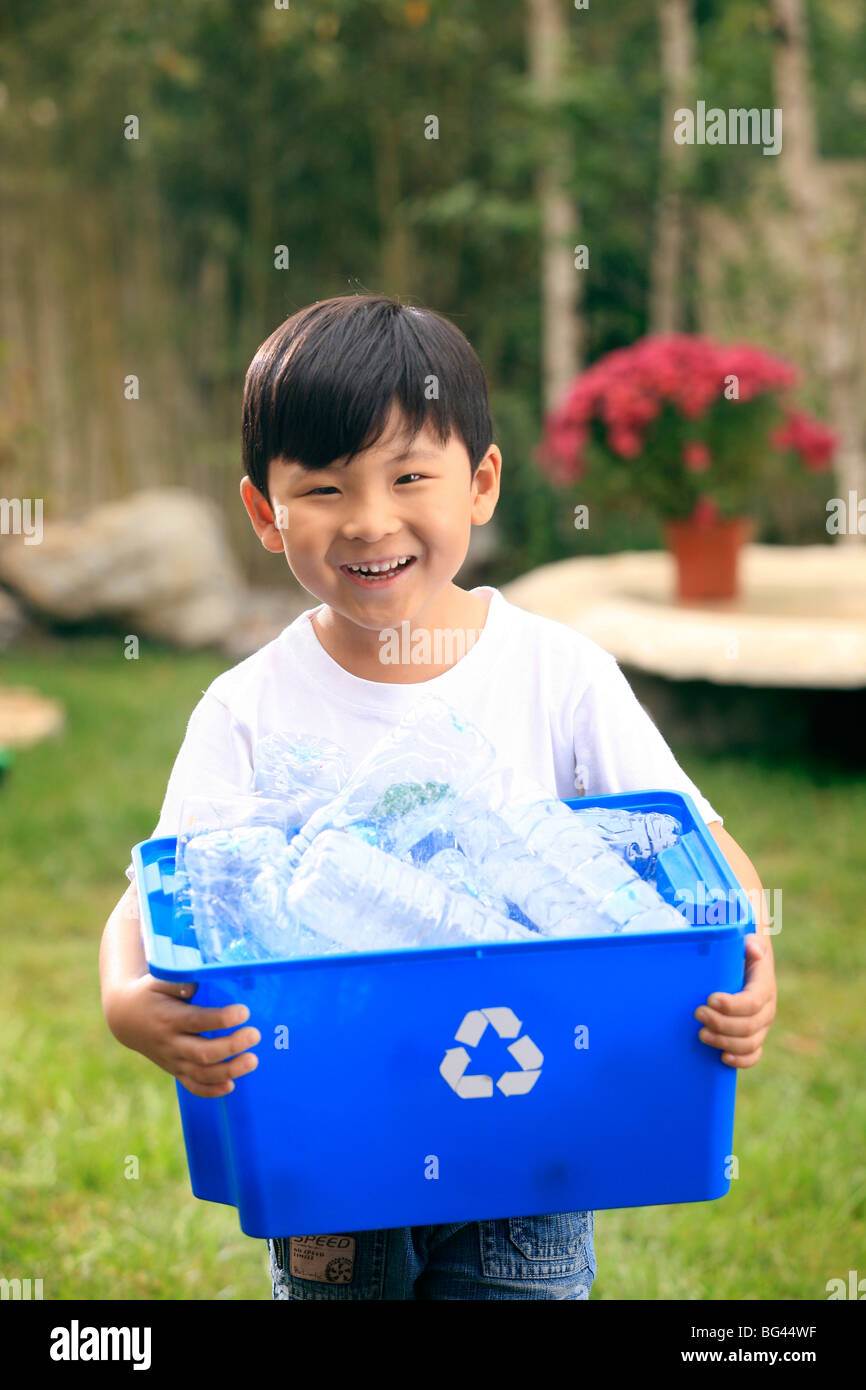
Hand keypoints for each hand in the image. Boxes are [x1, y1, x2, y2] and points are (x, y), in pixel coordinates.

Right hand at [105, 972, 260, 1097]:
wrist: (125, 1018)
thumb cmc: (150, 993)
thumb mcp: (158, 980)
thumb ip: (178, 981)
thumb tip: (198, 982)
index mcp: (168, 1018)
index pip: (197, 1022)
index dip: (222, 1019)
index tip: (244, 1012)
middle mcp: (170, 1043)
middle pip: (203, 1053)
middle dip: (231, 1046)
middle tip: (255, 1035)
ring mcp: (172, 1060)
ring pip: (201, 1074)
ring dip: (229, 1071)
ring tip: (253, 1060)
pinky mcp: (175, 1070)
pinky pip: (192, 1086)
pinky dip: (211, 1090)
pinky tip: (231, 1087)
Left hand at [694, 932, 776, 1068]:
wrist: (745, 963)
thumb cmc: (740, 951)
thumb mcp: (746, 941)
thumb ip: (750, 942)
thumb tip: (754, 950)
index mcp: (764, 987)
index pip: (752, 1002)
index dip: (732, 1005)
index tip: (709, 999)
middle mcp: (766, 1009)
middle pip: (748, 1026)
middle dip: (721, 1024)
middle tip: (697, 1014)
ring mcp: (761, 1026)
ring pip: (749, 1043)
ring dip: (724, 1042)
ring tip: (701, 1034)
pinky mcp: (753, 1036)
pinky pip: (753, 1055)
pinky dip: (741, 1061)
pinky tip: (722, 1057)